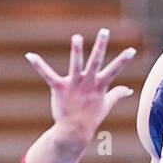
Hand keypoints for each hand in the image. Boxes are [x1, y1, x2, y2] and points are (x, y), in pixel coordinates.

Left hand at [25, 29, 135, 145]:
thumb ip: (117, 94)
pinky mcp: (59, 88)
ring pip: (76, 65)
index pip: (114, 70)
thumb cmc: (91, 117)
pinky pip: (48, 75)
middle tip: (104, 31)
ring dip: (76, 51)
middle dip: (100, 46)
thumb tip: (129, 90)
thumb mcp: (106, 105)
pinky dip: (39, 65)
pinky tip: (30, 56)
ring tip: (77, 37)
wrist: (74, 131)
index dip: (124, 60)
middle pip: (96, 62)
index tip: (132, 50)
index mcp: (100, 86)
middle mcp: (88, 83)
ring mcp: (74, 85)